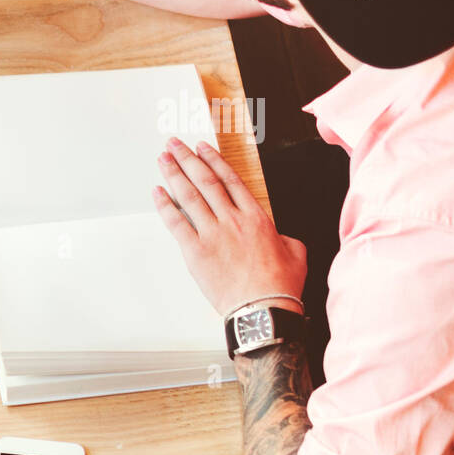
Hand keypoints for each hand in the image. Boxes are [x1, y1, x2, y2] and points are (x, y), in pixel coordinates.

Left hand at [152, 138, 306, 315]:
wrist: (263, 311)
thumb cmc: (279, 287)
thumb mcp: (296, 254)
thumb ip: (285, 238)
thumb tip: (280, 236)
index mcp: (256, 217)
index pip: (230, 179)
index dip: (214, 160)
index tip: (202, 147)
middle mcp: (232, 220)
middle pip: (205, 180)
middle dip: (188, 158)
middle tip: (174, 143)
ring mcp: (212, 234)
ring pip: (189, 195)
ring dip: (174, 174)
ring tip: (163, 158)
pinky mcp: (196, 251)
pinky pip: (176, 222)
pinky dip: (165, 205)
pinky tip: (157, 192)